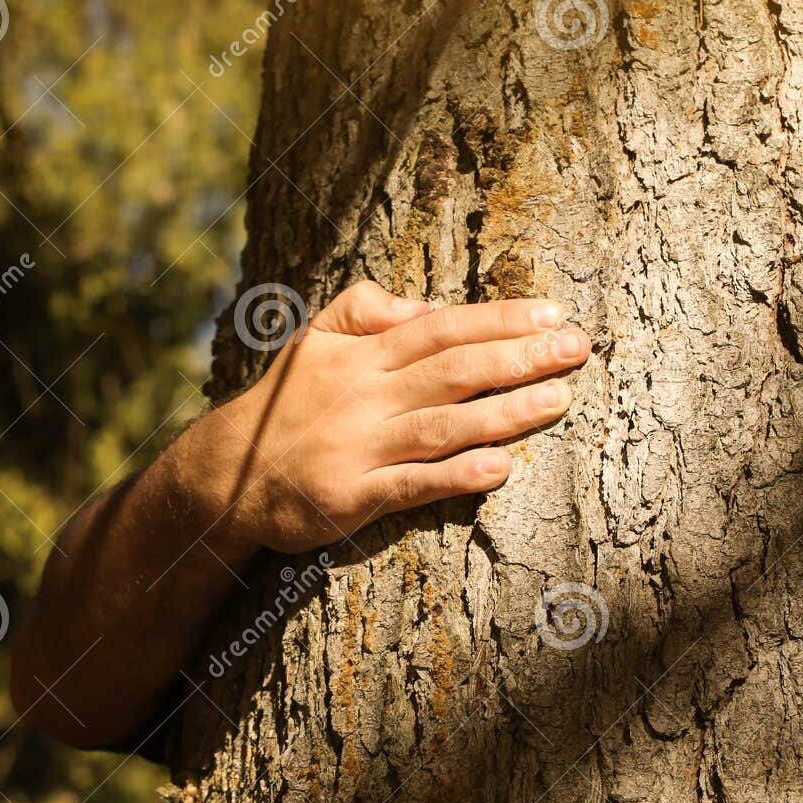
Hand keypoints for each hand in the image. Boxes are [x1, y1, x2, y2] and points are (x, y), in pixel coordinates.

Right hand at [179, 281, 590, 555]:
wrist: (224, 476)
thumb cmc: (286, 406)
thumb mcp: (314, 341)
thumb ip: (366, 310)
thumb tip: (427, 305)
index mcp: (363, 356)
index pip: (442, 329)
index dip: (500, 320)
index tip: (554, 315)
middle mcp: (365, 396)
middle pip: (453, 371)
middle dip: (520, 357)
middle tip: (579, 348)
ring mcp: (360, 447)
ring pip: (443, 424)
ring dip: (506, 412)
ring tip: (560, 399)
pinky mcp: (353, 496)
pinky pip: (413, 485)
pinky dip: (458, 476)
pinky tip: (502, 468)